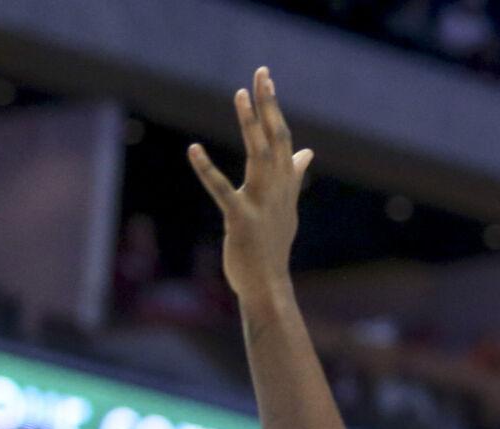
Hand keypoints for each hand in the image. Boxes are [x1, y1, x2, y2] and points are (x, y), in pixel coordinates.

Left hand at [188, 67, 314, 300]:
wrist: (268, 284)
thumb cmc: (273, 245)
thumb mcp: (287, 206)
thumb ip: (294, 176)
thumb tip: (307, 152)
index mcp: (286, 184)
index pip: (282, 137)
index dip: (274, 107)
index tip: (265, 79)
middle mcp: (278, 189)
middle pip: (275, 138)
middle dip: (268, 105)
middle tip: (261, 74)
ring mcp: (261, 203)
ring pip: (257, 155)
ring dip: (249, 124)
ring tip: (239, 96)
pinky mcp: (241, 218)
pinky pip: (222, 190)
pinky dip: (207, 169)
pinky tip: (193, 149)